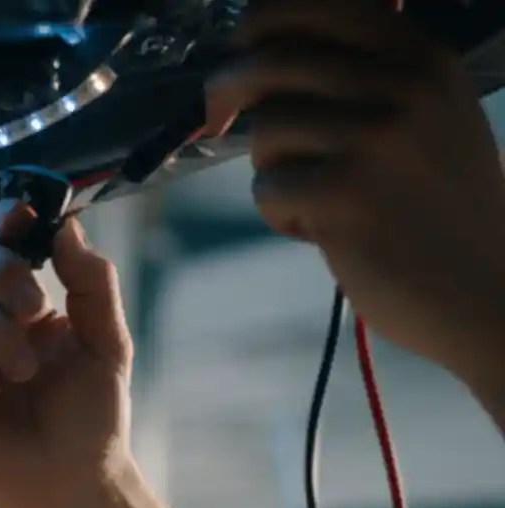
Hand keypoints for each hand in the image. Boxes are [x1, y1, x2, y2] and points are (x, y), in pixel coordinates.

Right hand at [0, 200, 134, 507]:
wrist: (74, 484)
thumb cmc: (92, 420)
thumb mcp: (107, 341)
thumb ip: (92, 280)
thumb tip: (67, 224)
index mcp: (22, 301)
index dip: (1, 218)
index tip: (22, 217)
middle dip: (0, 272)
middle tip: (35, 310)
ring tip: (21, 373)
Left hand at [207, 0, 504, 386]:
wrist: (487, 292)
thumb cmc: (437, 207)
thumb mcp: (425, 114)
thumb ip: (363, 71)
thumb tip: (259, 46)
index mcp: (420, 55)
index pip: (314, 3)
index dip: (259, 23)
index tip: (241, 48)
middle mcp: (403, 85)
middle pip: (271, 60)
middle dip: (229, 88)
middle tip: (217, 114)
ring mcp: (376, 138)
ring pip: (266, 128)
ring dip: (272, 168)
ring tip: (314, 196)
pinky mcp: (346, 194)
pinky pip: (268, 188)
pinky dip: (281, 215)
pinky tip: (324, 231)